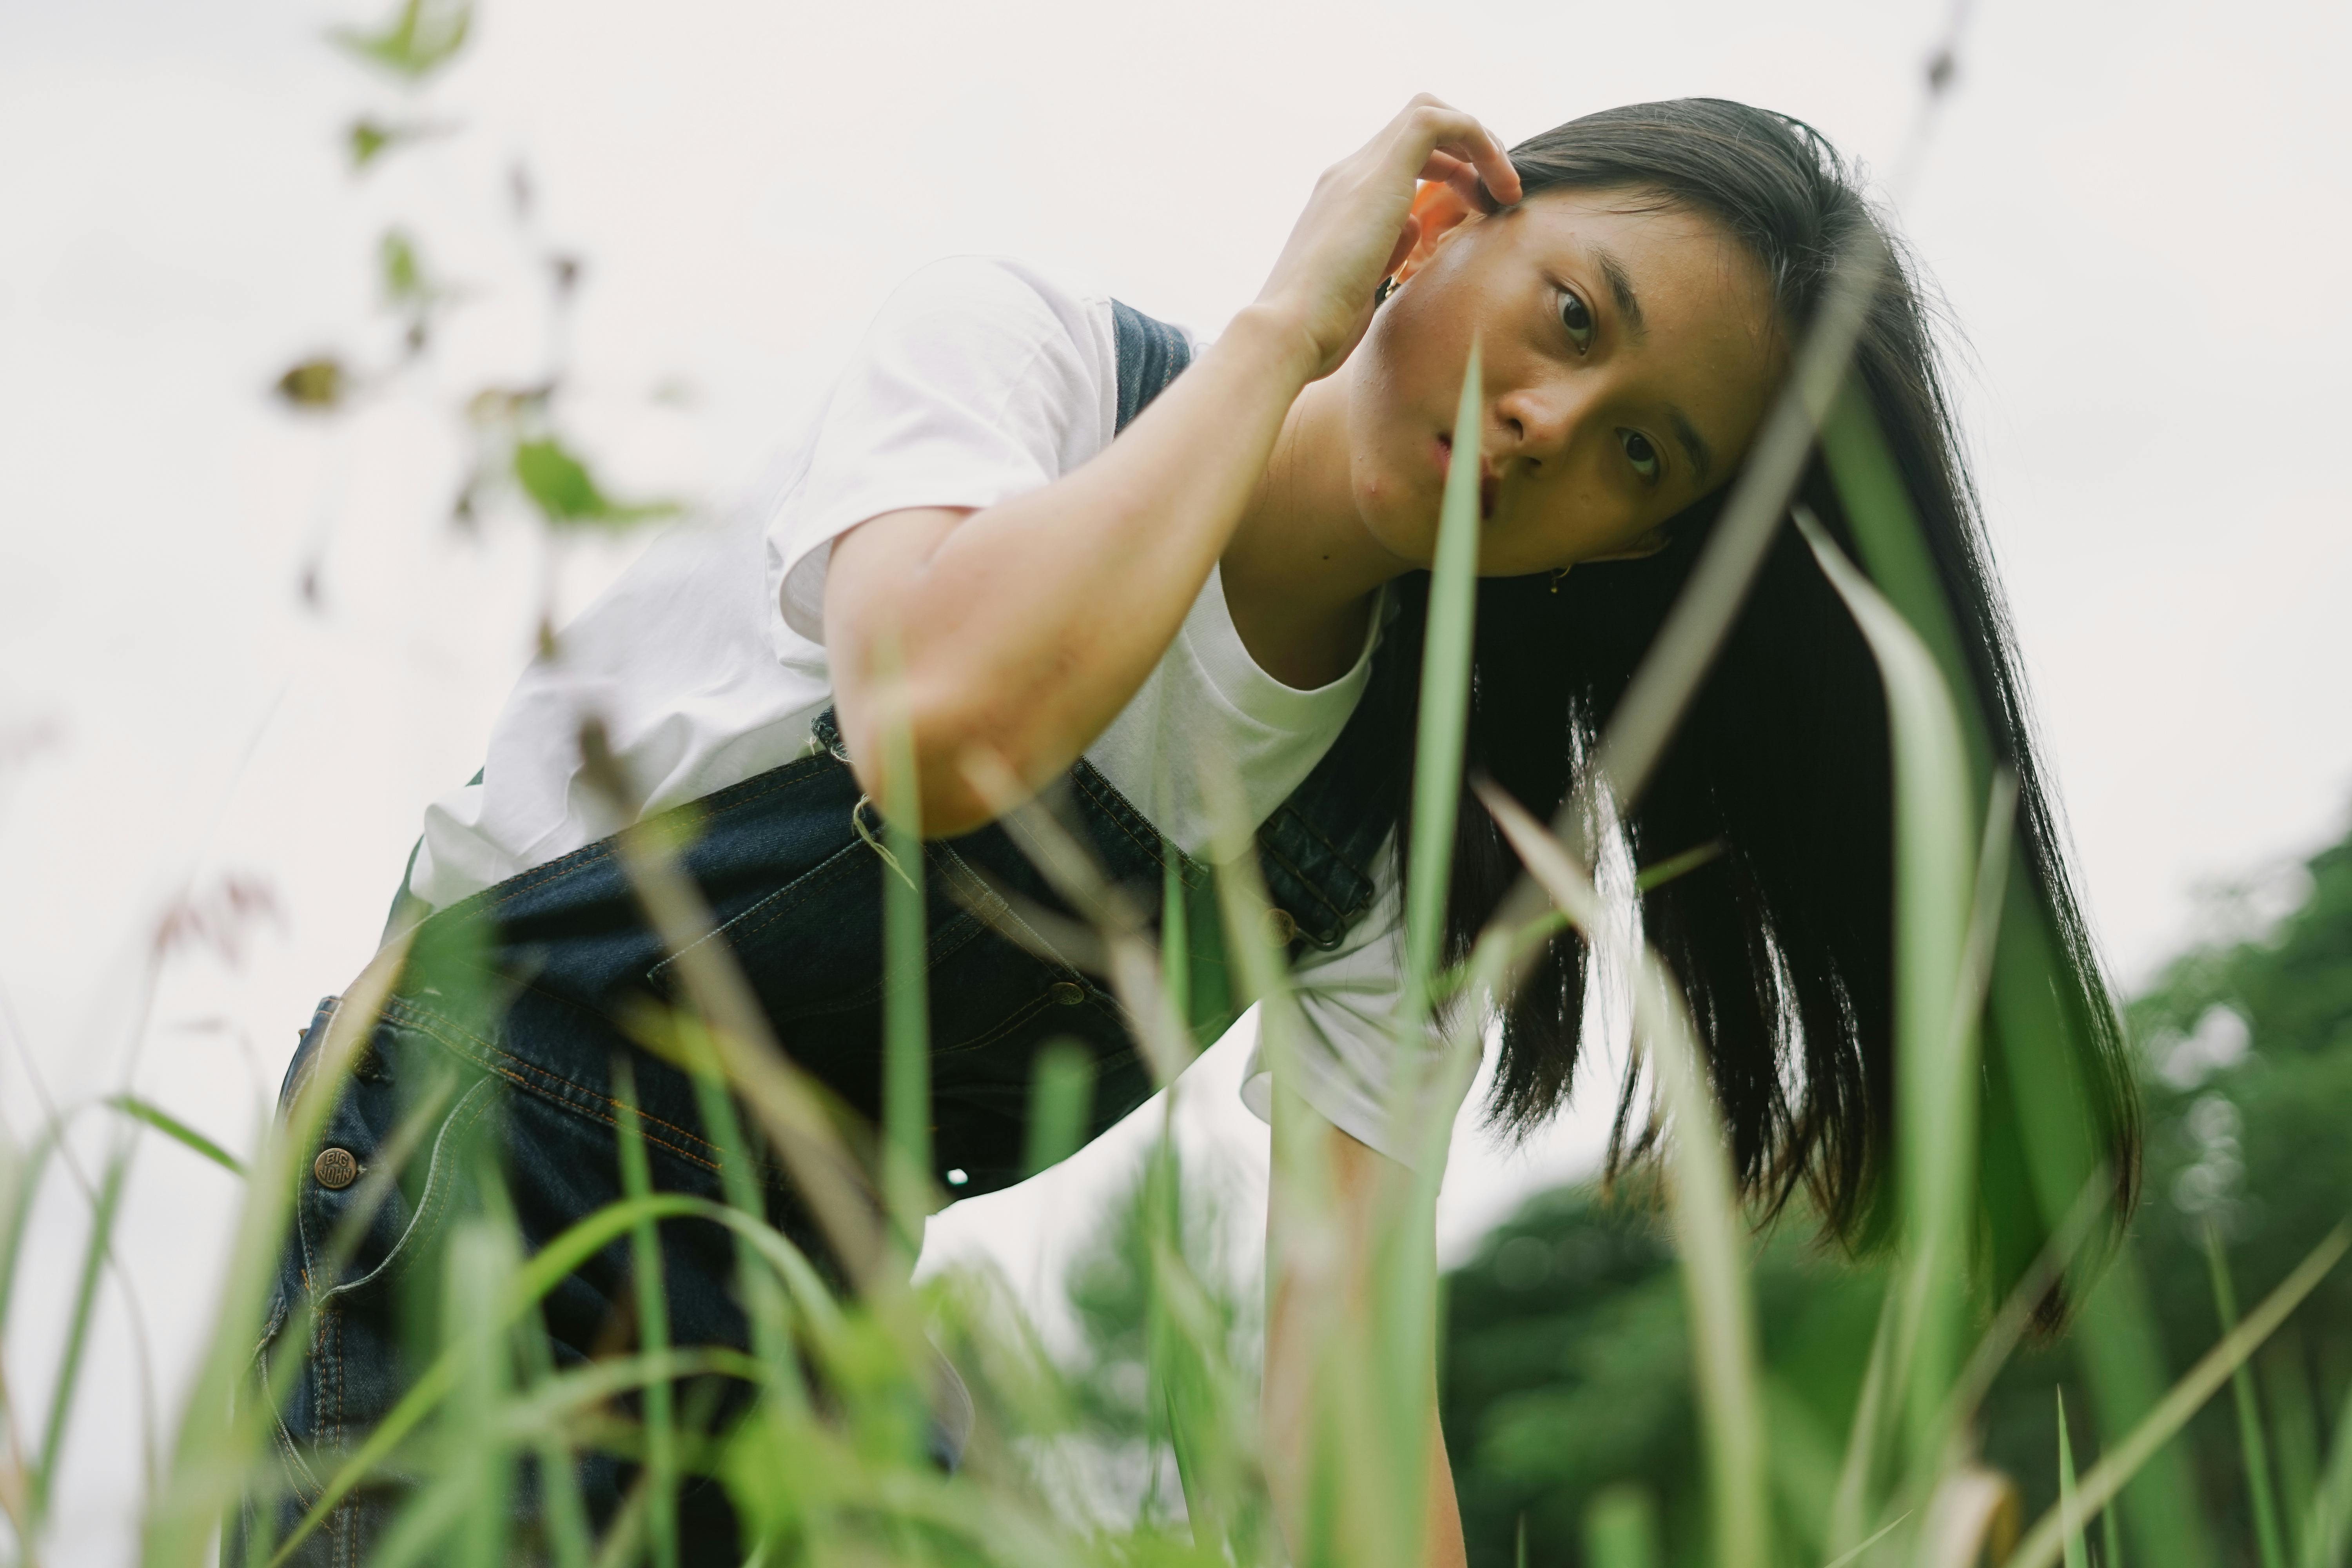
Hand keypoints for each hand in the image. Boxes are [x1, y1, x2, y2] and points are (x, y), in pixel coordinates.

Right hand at [1250, 94, 1521, 381]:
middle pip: (1417, 130)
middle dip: (1466, 153)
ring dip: (1478, 144)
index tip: (1473, 210)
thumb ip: (1387, 251)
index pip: (1400, 161)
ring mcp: (1360, 169)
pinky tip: (1499, 185)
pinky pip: (1439, 122)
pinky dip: (1479, 141)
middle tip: (1494, 195)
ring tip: (1505, 189)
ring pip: (1429, 113)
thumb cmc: (1321, 325)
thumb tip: (1412, 229)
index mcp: (1342, 201)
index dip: (1446, 173)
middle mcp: (1348, 175)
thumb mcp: (1363, 283)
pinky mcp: (1381, 170)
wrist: (1289, 328)